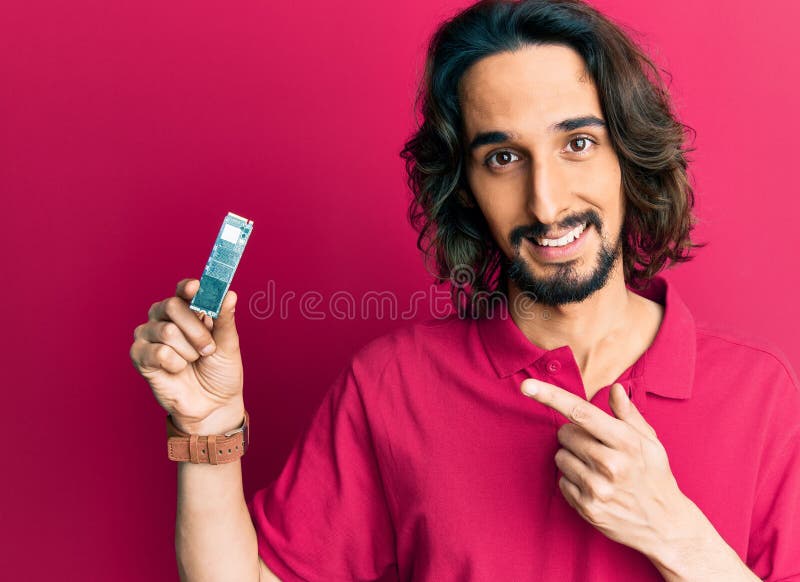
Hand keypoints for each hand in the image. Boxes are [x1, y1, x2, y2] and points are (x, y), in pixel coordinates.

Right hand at [130, 279, 243, 433]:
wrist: (213, 404)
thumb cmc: (220, 371)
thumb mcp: (229, 344)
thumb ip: (225, 319)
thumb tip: (230, 294)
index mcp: (187, 310)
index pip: (183, 290)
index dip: (188, 287)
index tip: (196, 288)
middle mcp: (164, 318)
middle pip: (171, 305)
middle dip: (196, 330)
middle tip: (208, 349)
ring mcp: (149, 335)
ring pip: (167, 330)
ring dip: (189, 351)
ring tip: (193, 362)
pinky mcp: (139, 356)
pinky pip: (158, 352)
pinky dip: (175, 364)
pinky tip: (177, 370)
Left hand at [520, 379, 698, 557]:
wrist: (666, 526)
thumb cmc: (655, 477)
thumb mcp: (650, 443)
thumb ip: (629, 414)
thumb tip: (614, 388)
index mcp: (626, 442)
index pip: (581, 412)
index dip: (551, 396)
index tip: (527, 386)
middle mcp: (610, 464)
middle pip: (565, 433)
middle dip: (575, 436)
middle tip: (597, 448)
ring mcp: (597, 488)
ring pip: (560, 456)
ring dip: (573, 458)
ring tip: (597, 469)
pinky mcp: (587, 507)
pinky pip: (562, 481)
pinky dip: (573, 480)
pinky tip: (594, 486)